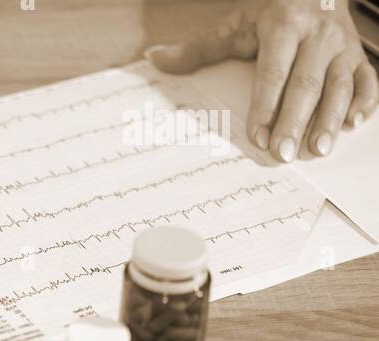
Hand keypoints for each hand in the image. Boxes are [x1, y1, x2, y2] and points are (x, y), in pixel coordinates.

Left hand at [147, 0, 377, 160]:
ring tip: (318, 149)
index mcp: (284, 25)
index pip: (274, 71)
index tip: (256, 135)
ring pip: (340, 86)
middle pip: (307, 84)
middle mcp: (318, 34)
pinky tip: (353, 126)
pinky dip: (365, 103)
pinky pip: (368, 80)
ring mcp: (342, 46)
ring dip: (330, 120)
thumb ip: (198, 47)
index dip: (265, 105)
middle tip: (284, 154)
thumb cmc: (266, 12)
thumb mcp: (232, 25)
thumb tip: (155, 58)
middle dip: (295, 121)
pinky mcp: (358, 56)